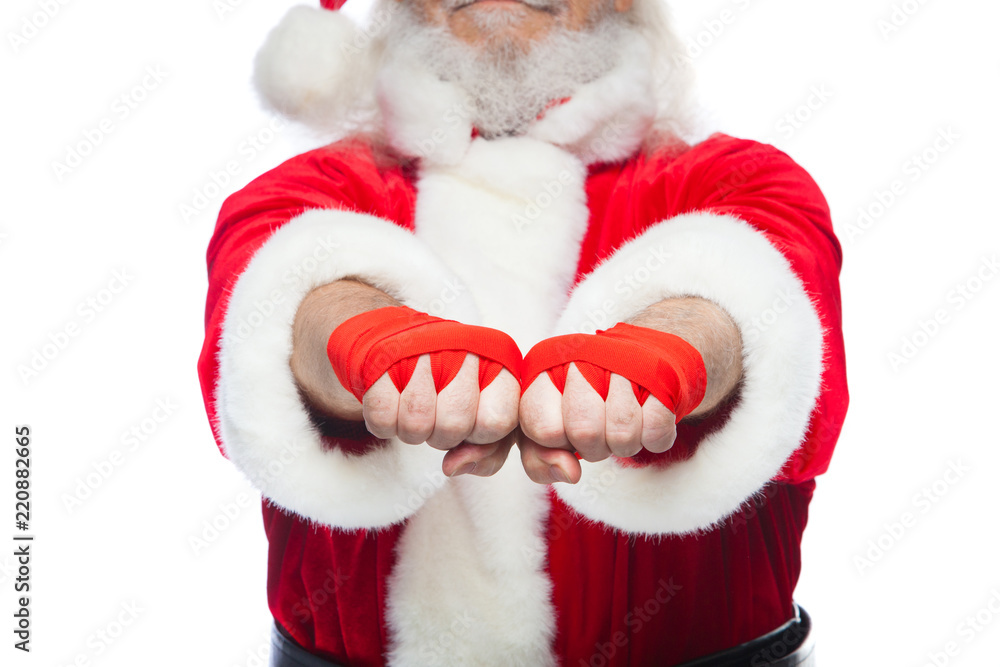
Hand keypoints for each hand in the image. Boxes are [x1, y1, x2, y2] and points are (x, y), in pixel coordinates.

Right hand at [364, 352, 519, 476]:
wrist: (400, 342)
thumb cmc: (450, 386)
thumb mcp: (484, 416)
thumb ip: (489, 452)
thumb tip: (454, 467)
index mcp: (499, 364)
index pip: (497, 422)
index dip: (480, 437)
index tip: (471, 424)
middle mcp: (463, 349)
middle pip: (455, 426)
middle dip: (444, 436)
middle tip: (438, 415)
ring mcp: (421, 350)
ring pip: (417, 425)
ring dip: (414, 432)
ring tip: (416, 408)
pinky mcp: (382, 359)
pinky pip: (382, 420)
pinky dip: (385, 424)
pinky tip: (394, 403)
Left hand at [517, 364, 676, 484]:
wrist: (638, 358)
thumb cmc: (584, 400)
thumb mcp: (548, 428)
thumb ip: (539, 459)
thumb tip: (568, 473)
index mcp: (544, 371)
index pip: (544, 429)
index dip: (559, 445)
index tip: (566, 434)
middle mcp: (582, 359)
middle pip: (584, 432)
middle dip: (592, 447)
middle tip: (597, 432)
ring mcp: (622, 364)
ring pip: (622, 435)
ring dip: (623, 444)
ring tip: (619, 423)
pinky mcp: (660, 375)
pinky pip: (656, 431)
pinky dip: (652, 438)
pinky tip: (644, 418)